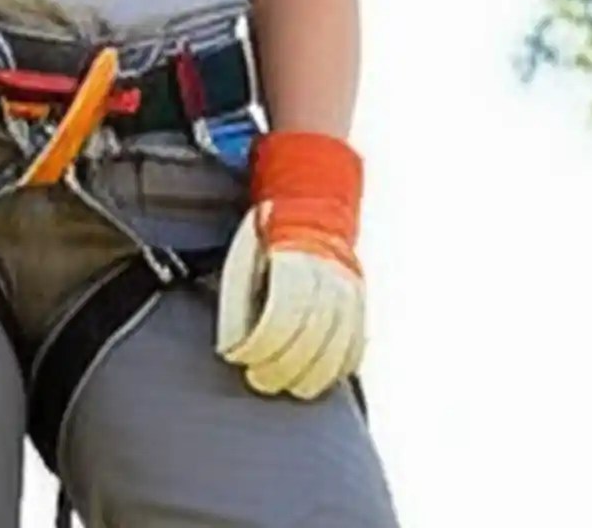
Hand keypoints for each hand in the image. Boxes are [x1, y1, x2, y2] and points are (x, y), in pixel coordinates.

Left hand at [216, 132, 365, 399]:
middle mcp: (327, 270)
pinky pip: (359, 337)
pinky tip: (324, 379)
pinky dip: (342, 365)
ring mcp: (349, 285)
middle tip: (261, 380)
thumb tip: (230, 343)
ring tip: (292, 388)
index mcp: (293, 255)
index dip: (259, 342)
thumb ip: (237, 295)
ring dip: (315, 373)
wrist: (311, 203)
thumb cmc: (265, 236)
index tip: (238, 357)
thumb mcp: (242, 254)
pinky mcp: (361, 298)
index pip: (282, 312)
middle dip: (285, 364)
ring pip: (340, 340)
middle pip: (312, 331)